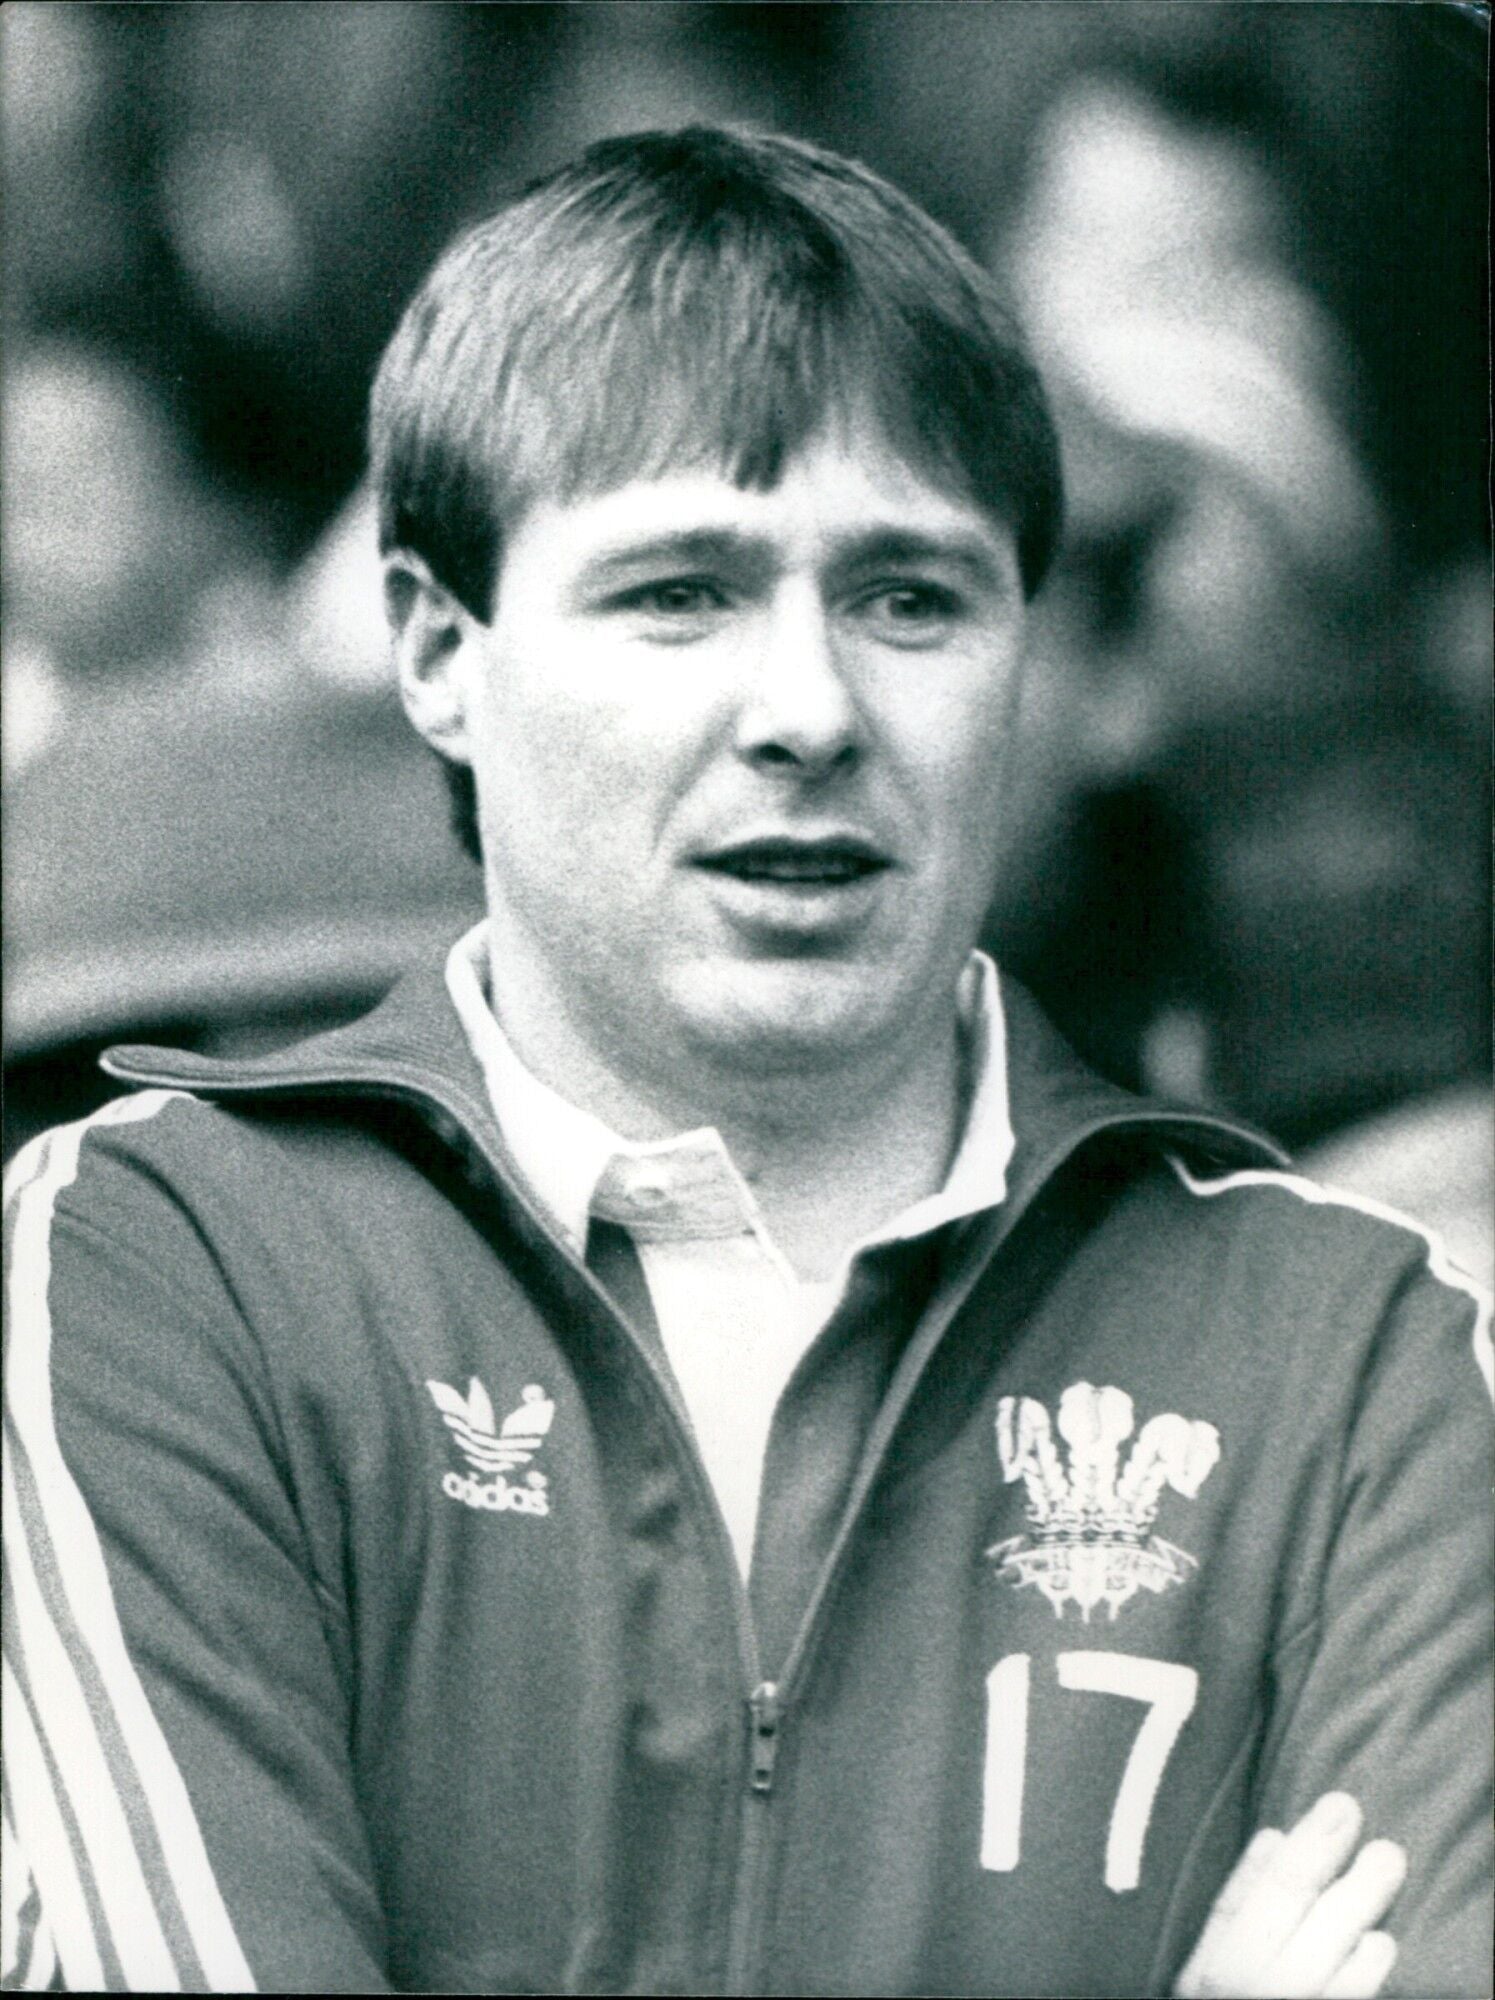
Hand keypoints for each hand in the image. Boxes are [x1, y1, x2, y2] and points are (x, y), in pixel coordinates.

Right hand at [1175, 1792, 1405, 1997]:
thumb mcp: (1200, 1962)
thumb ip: (1231, 1904)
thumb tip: (1272, 1838)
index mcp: (1211, 1966)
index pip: (1261, 1893)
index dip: (1306, 1847)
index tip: (1339, 1807)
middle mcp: (1246, 1993)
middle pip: (1298, 1920)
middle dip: (1338, 1869)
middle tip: (1374, 1832)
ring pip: (1329, 1961)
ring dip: (1360, 1910)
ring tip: (1385, 1867)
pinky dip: (1364, 1974)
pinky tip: (1380, 1943)